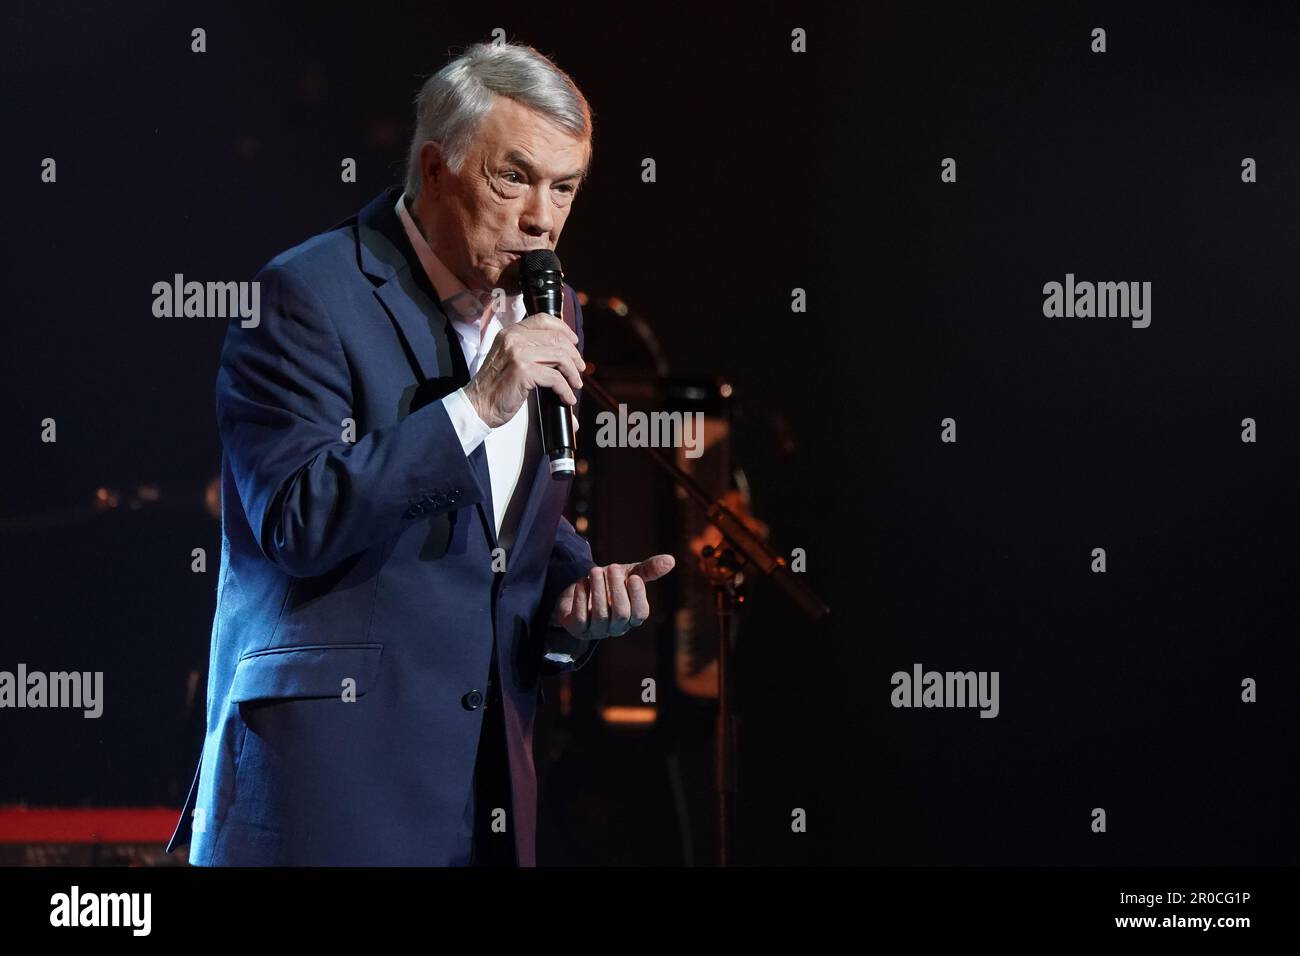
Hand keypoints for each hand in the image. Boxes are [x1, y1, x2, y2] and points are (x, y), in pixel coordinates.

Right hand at [464, 314, 584, 427]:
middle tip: (580, 369)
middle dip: (574, 355)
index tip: (574, 343)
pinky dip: (565, 389)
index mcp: (510, 332)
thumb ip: (530, 350)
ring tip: (576, 384)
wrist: (478, 405)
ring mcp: (518, 353)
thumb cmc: (496, 386)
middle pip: (557, 339)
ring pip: (560, 357)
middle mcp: (514, 338)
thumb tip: (563, 353)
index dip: (564, 329)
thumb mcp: (510, 359)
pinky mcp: (523, 370)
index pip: (543, 319)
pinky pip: (555, 378)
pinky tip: (566, 398)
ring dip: (573, 373)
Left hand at [550, 554, 675, 638]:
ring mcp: (597, 630)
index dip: (638, 596)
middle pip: (621, 614)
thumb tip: (671, 560)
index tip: (634, 577)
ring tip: (594, 570)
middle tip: (611, 567)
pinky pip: (581, 618)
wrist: (580, 591)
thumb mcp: (629, 574)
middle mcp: (617, 627)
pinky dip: (582, 598)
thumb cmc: (610, 584)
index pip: (640, 613)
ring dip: (598, 590)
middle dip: (616, 590)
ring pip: (601, 615)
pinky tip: (582, 582)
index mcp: (632, 616)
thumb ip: (648, 570)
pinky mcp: (578, 629)